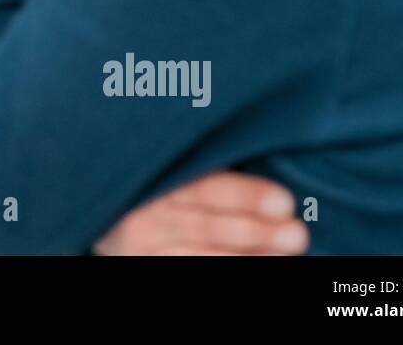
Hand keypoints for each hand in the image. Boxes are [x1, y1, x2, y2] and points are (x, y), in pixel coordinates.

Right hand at [93, 172, 309, 254]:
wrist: (105, 215)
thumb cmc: (148, 177)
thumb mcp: (162, 159)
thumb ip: (194, 153)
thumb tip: (259, 131)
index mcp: (150, 178)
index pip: (201, 188)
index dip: (244, 195)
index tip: (284, 202)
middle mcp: (143, 215)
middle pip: (206, 224)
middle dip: (256, 231)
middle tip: (297, 233)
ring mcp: (144, 248)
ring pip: (203, 256)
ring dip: (251, 255)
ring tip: (288, 251)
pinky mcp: (146, 266)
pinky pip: (192, 270)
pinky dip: (232, 268)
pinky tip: (262, 264)